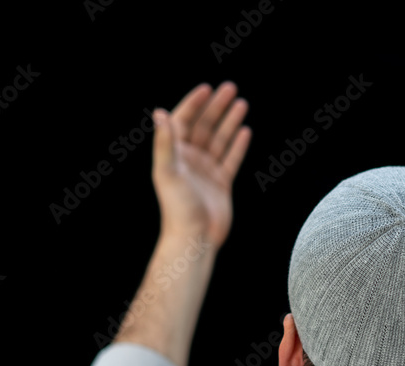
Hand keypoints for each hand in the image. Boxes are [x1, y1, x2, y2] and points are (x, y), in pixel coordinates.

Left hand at [151, 81, 251, 247]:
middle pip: (204, 126)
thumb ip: (165, 143)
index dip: (194, 104)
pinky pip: (231, 159)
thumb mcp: (168, 171)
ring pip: (219, 140)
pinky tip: (244, 131)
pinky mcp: (221, 183)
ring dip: (229, 121)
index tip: (207, 89)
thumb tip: (160, 113)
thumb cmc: (177, 207)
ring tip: (241, 104)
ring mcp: (206, 171)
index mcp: (174, 155)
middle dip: (216, 107)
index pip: (183, 121)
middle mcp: (189, 160)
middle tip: (230, 88)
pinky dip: (237, 145)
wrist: (195, 239)